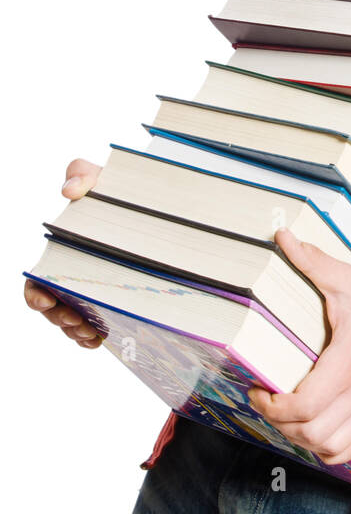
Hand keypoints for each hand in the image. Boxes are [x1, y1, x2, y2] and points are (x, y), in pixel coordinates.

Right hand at [23, 157, 105, 347]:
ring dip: (76, 332)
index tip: (47, 300)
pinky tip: (100, 339)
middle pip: (53, 309)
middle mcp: (70, 277)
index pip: (36, 282)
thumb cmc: (116, 194)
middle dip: (60, 320)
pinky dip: (92, 337)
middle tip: (78, 321)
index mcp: (60, 253)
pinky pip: (94, 327)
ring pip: (72, 322)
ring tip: (91, 332)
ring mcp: (89, 292)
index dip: (36, 295)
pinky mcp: (110, 302)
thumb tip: (69, 190)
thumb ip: (82, 174)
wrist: (151, 210)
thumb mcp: (101, 179)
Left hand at [248, 225, 350, 466]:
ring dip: (303, 440)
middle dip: (280, 424)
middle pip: (311, 433)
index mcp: (348, 361)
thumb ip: (312, 261)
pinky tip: (318, 434)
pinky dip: (332, 452)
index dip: (273, 407)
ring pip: (331, 447)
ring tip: (290, 419)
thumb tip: (281, 235)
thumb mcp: (349, 279)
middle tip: (267, 402)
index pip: (303, 406)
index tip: (258, 390)